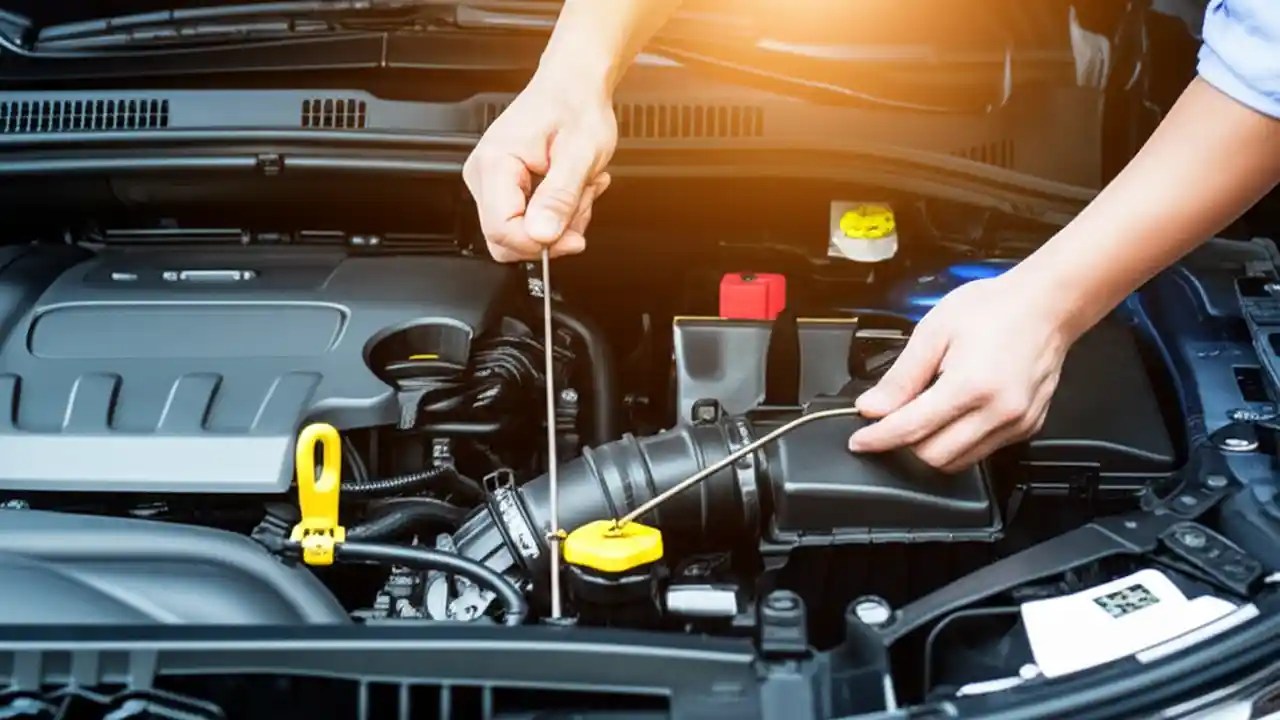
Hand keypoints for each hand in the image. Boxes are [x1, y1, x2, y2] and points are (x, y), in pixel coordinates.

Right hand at [462, 74, 616, 261]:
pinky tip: (571, 188)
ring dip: (561, 221)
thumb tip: (542, 235)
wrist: (574, 87)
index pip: (501, 230)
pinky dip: (558, 214)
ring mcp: (492, 184)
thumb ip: (559, 198)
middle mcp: (484, 175)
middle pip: (508, 239)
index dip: (539, 243)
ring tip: (579, 186)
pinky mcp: (505, 190)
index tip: (572, 237)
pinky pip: (529, 224)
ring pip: (523, 235)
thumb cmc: (575, 107)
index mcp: (495, 164)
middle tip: (580, 200)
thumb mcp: (579, 154)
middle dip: (553, 232)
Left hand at [848, 275, 1075, 472]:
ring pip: (959, 461)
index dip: (879, 438)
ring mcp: (1017, 423)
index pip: (912, 429)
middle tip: (894, 419)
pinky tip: (956, 413)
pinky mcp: (1028, 427)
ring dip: (933, 446)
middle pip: (934, 456)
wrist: (1046, 304)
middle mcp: (998, 411)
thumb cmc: (994, 308)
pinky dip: (961, 441)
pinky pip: (984, 451)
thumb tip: (872, 408)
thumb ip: (901, 377)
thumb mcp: (934, 332)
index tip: (860, 442)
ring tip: (927, 412)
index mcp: (971, 385)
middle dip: (906, 442)